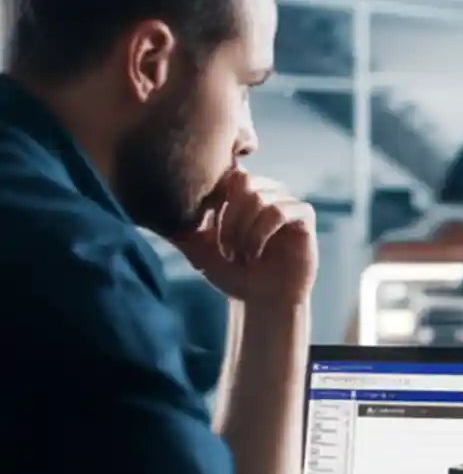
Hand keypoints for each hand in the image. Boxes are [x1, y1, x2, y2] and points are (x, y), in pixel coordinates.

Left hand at [173, 169, 317, 306]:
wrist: (263, 301)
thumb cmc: (233, 274)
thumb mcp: (198, 250)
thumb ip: (180, 229)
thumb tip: (148, 210)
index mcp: (241, 192)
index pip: (226, 172)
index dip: (216, 198)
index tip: (210, 231)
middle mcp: (266, 190)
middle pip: (242, 180)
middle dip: (228, 218)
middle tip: (225, 249)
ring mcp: (286, 201)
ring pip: (259, 197)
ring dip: (243, 230)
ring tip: (240, 255)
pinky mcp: (303, 217)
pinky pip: (279, 211)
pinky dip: (260, 233)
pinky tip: (255, 254)